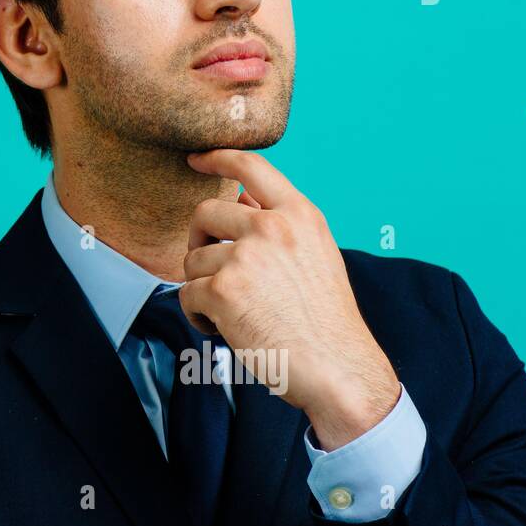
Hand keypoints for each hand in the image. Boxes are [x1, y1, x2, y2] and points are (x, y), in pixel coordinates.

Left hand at [181, 148, 400, 450]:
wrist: (338, 368)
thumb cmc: (324, 320)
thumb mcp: (315, 254)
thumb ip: (280, 224)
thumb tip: (240, 195)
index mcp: (299, 215)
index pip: (251, 166)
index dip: (217, 157)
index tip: (196, 159)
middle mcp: (272, 228)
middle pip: (205, 213)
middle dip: (201, 242)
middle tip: (216, 273)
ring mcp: (245, 256)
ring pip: (193, 260)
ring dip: (203, 288)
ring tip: (235, 313)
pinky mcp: (223, 289)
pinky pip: (186, 294)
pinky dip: (198, 316)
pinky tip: (224, 329)